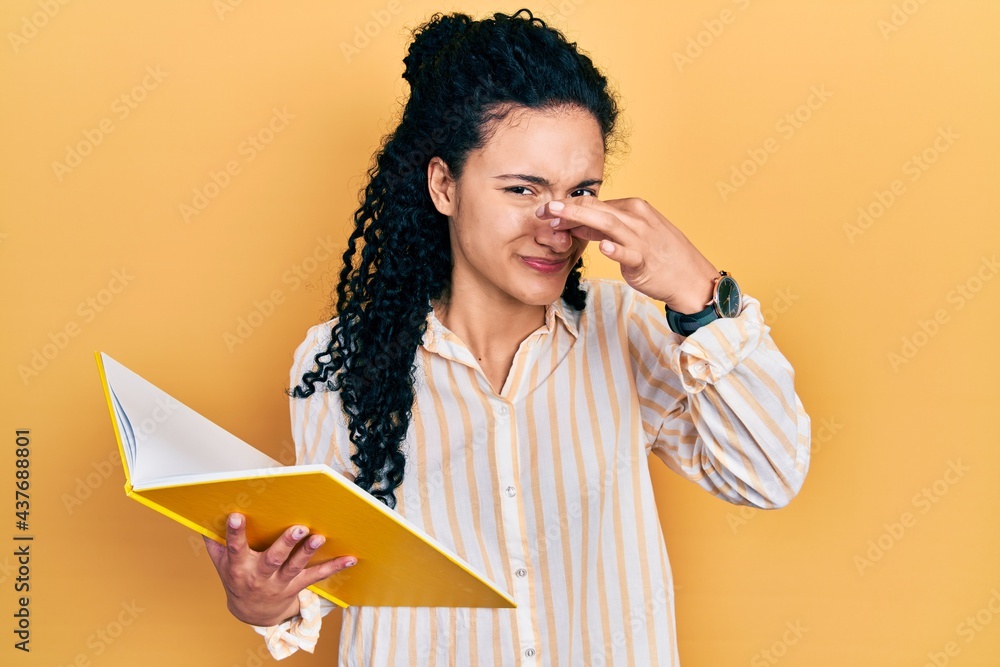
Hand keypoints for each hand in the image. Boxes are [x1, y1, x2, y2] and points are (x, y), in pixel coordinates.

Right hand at [204, 513, 356, 626]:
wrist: (252, 612)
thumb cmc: (237, 578)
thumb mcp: (221, 564)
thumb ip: (215, 542)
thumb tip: (203, 514)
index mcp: (238, 567)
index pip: (235, 549)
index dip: (235, 533)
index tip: (236, 515)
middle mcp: (259, 576)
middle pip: (273, 559)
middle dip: (285, 543)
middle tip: (298, 527)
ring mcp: (280, 583)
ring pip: (295, 567)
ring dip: (308, 552)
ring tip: (319, 537)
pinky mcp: (296, 587)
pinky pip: (316, 577)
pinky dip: (334, 567)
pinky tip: (350, 558)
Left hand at [535, 197, 719, 313]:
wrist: (691, 278)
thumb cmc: (660, 257)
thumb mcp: (631, 236)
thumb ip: (602, 230)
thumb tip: (574, 226)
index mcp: (633, 209)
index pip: (595, 204)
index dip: (569, 206)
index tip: (546, 210)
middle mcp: (637, 218)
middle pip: (597, 209)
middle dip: (567, 209)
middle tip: (542, 209)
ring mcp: (642, 238)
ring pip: (608, 225)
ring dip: (581, 220)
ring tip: (558, 218)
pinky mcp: (646, 260)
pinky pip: (629, 253)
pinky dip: (616, 249)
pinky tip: (603, 247)